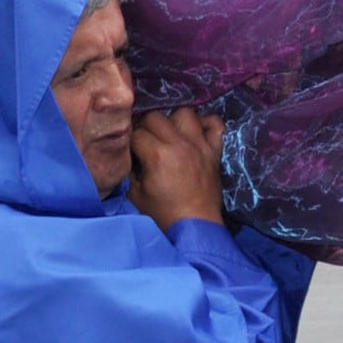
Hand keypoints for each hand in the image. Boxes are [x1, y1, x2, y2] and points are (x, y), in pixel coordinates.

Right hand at [129, 106, 229, 230]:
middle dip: (145, 126)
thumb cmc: (163, 215)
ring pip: (185, 113)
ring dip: (174, 121)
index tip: (127, 148)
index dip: (128, 140)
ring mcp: (200, 145)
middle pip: (156, 117)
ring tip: (169, 134)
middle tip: (144, 140)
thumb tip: (127, 156)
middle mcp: (180, 144)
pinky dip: (206, 124)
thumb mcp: (136, 196)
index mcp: (158, 156)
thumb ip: (129, 172)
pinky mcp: (215, 151)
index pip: (136, 133)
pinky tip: (196, 132)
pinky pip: (215, 124)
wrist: (196, 228)